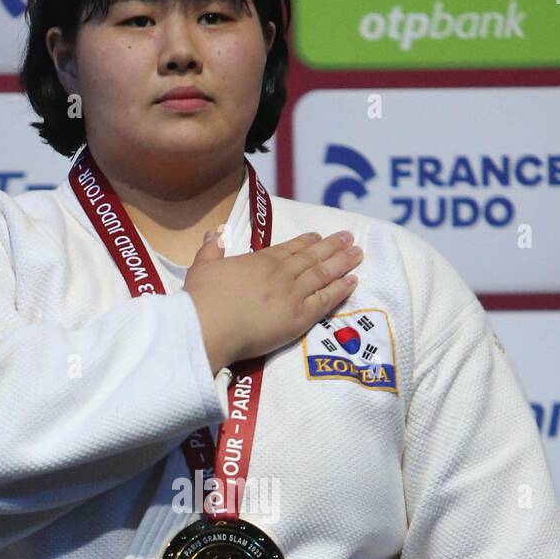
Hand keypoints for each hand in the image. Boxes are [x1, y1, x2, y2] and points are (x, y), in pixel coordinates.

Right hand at [185, 227, 363, 374]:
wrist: (208, 326)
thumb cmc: (201, 300)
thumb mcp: (201, 268)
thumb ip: (211, 249)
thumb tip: (215, 232)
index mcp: (258, 261)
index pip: (288, 248)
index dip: (305, 241)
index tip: (318, 236)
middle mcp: (280, 273)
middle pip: (311, 257)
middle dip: (332, 246)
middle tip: (349, 237)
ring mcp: (292, 294)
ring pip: (323, 274)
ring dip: (342, 262)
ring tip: (358, 253)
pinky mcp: (299, 317)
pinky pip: (326, 300)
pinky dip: (341, 289)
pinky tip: (353, 281)